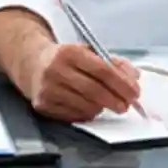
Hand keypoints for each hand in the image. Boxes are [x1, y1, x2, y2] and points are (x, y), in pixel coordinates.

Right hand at [16, 42, 141, 122]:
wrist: (32, 64)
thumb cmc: (66, 59)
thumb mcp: (88, 52)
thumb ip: (113, 62)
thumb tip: (134, 76)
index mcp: (69, 52)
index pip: (101, 69)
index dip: (121, 83)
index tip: (134, 92)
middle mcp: (56, 70)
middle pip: (94, 90)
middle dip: (115, 99)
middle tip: (127, 104)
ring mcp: (48, 89)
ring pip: (85, 105)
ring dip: (102, 107)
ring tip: (109, 104)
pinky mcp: (43, 105)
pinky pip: (73, 115)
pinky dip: (87, 113)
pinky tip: (91, 107)